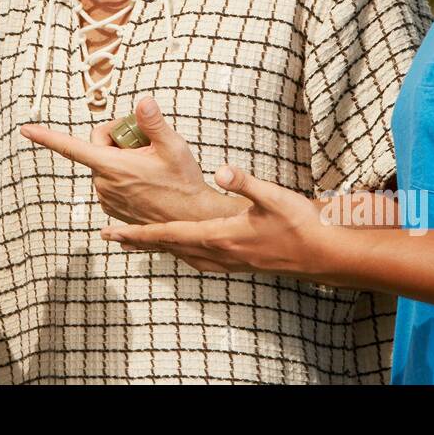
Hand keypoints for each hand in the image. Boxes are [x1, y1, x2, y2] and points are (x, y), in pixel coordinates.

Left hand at [20, 96, 244, 223]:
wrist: (192, 221)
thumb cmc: (183, 183)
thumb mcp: (173, 146)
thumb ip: (153, 122)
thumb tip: (142, 102)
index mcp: (111, 167)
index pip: (71, 147)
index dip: (46, 137)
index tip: (26, 130)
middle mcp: (103, 184)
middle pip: (97, 147)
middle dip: (117, 139)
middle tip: (144, 142)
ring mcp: (107, 199)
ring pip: (104, 165)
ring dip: (121, 159)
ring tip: (150, 166)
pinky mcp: (112, 209)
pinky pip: (110, 181)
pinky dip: (123, 175)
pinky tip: (146, 180)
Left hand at [100, 164, 330, 276]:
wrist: (324, 254)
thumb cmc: (299, 224)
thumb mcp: (273, 197)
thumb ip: (245, 183)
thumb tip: (224, 171)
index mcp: (218, 237)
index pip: (167, 234)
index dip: (136, 234)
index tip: (109, 234)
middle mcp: (217, 254)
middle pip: (167, 247)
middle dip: (137, 241)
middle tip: (110, 238)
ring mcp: (226, 262)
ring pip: (180, 255)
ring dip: (157, 246)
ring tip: (136, 241)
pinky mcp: (237, 263)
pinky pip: (196, 259)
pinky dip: (179, 251)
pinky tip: (180, 247)